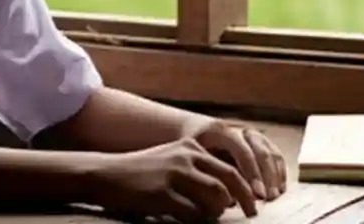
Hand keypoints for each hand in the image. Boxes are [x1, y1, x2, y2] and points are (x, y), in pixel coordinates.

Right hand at [87, 137, 257, 221]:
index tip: (256, 201)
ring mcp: (175, 175)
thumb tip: (228, 196)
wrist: (107, 174)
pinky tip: (191, 221)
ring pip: (215, 198)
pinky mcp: (162, 194)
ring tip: (212, 217)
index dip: (247, 186)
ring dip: (219, 213)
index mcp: (191, 147)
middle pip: (229, 181)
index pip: (231, 167)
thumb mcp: (172, 160)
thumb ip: (198, 170)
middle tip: (252, 214)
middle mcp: (186, 157)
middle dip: (246, 199)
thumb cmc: (142, 172)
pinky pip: (192, 214)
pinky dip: (198, 222)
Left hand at [186, 119, 287, 201]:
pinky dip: (279, 171)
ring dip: (275, 175)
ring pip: (271, 152)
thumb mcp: (195, 157)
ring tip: (275, 196)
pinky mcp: (261, 141)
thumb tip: (230, 198)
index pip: (243, 152)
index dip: (252, 174)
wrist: (196, 129)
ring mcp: (253, 134)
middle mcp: (241, 130)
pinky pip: (275, 154)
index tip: (257, 194)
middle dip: (267, 177)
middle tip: (269, 198)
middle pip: (261, 151)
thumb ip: (211, 172)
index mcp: (223, 131)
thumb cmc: (194, 147)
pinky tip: (280, 187)